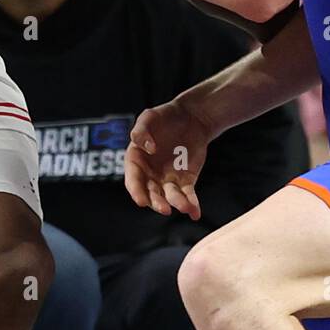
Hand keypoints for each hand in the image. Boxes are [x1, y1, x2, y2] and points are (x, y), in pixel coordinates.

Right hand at [124, 97, 213, 219]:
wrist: (190, 117)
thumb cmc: (164, 116)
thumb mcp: (149, 116)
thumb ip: (141, 131)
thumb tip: (148, 148)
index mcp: (136, 161)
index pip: (133, 180)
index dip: (136, 191)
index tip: (141, 201)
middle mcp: (150, 174)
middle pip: (151, 193)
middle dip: (157, 203)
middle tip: (164, 209)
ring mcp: (168, 179)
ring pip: (170, 196)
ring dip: (177, 204)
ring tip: (186, 208)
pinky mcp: (186, 180)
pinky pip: (188, 195)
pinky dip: (192, 204)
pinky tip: (195, 213)